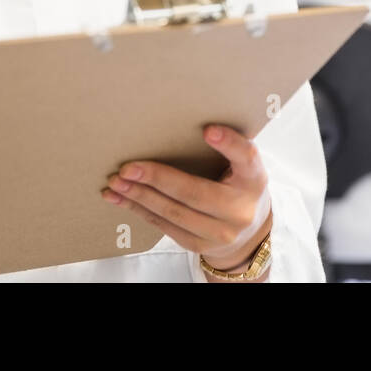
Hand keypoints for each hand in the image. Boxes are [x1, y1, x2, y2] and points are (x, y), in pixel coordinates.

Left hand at [102, 124, 272, 277]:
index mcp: (254, 179)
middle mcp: (240, 209)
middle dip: (157, 179)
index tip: (208, 130)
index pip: (247, 158)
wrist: (248, 233)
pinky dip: (140, 211)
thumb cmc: (239, 186)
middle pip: (195, 193)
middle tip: (128, 167)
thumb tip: (191, 125)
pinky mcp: (200, 245)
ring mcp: (220, 233)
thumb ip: (227, 148)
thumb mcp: (243, 166)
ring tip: (117, 182)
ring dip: (140, 196)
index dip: (229, 143)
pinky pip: (165, 226)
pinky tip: (122, 198)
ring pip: (174, 213)